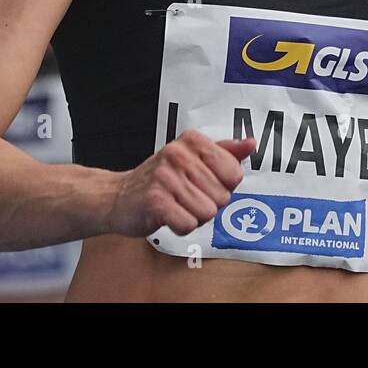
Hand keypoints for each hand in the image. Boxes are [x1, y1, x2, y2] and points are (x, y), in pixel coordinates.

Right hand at [107, 130, 258, 237]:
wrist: (117, 196)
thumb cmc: (160, 179)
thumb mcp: (193, 158)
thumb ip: (225, 152)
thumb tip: (251, 143)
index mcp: (193, 141)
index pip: (234, 173)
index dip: (222, 186)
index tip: (203, 183)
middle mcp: (179, 154)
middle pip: (222, 196)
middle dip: (207, 203)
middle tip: (185, 196)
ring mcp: (165, 176)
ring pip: (207, 213)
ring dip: (193, 216)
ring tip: (176, 205)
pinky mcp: (155, 201)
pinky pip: (188, 224)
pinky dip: (180, 226)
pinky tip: (168, 215)